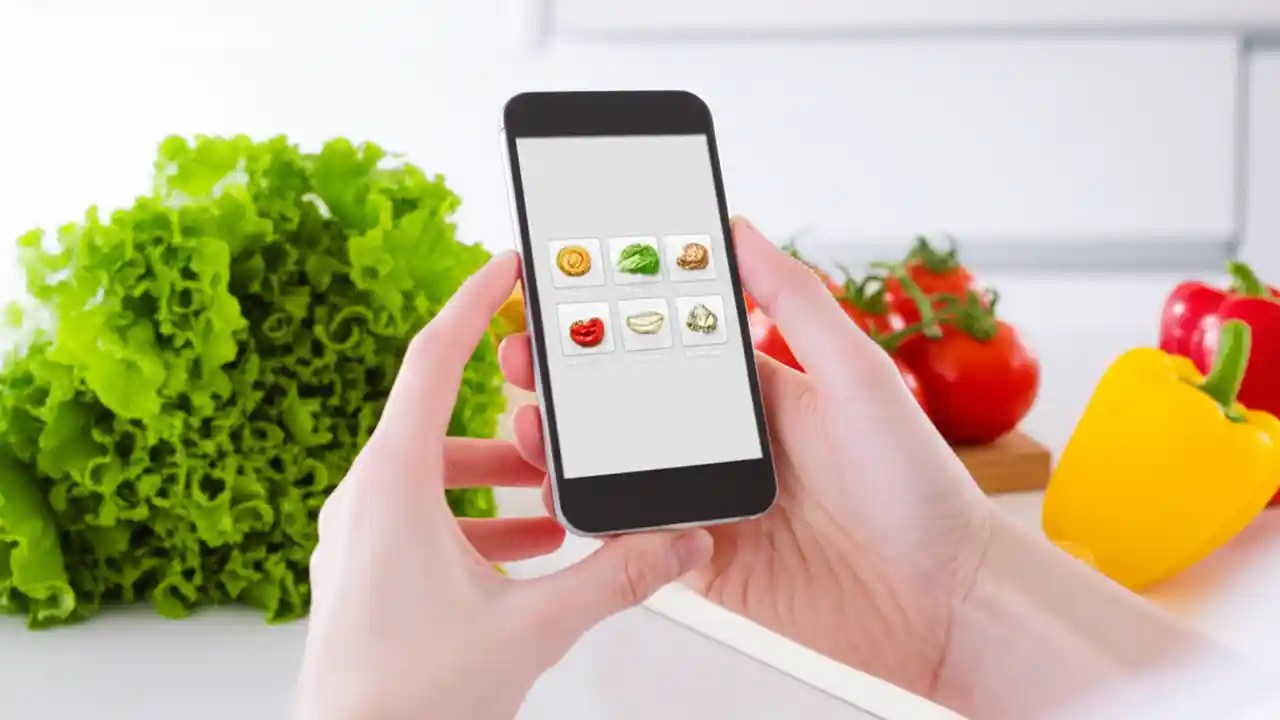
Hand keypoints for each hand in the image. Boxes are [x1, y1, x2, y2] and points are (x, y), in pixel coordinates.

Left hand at [297, 253, 712, 719]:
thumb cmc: (407, 699)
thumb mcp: (531, 627)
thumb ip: (613, 576)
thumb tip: (676, 544)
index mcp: (391, 485)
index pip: (433, 360)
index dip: (471, 302)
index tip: (503, 266)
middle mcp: (364, 500)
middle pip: (441, 424)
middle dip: (513, 432)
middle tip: (560, 434)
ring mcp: (358, 539)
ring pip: (433, 478)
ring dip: (496, 484)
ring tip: (553, 513)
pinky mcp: (364, 574)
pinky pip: (420, 520)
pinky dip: (473, 522)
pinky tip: (521, 557)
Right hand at [500, 219, 993, 697]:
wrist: (945, 601)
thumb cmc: (919, 486)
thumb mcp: (859, 375)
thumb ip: (794, 304)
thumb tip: (738, 228)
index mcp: (762, 390)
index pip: (672, 339)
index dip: (616, 316)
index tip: (568, 287)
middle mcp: (731, 442)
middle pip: (630, 401)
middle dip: (572, 376)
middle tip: (524, 352)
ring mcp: (713, 502)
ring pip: (620, 466)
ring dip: (569, 443)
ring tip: (529, 419)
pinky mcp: (705, 563)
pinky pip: (635, 537)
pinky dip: (596, 517)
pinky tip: (562, 494)